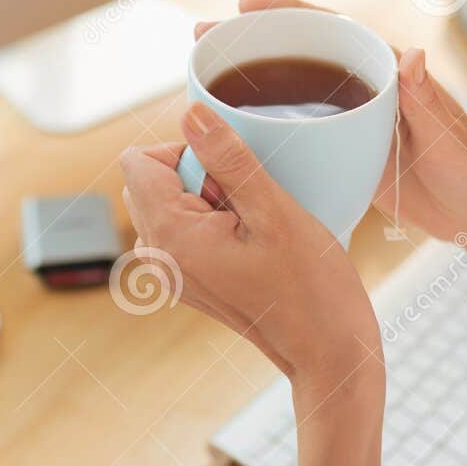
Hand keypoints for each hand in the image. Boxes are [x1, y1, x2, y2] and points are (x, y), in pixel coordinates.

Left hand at [120, 105, 385, 465]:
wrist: (328, 352)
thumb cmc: (312, 287)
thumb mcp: (275, 211)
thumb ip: (228, 158)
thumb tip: (189, 113)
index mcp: (169, 237)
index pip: (138, 160)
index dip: (186, 151)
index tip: (234, 177)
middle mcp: (159, 255)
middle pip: (154, 178)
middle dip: (201, 174)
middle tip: (250, 206)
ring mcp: (174, 270)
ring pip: (176, 199)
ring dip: (215, 197)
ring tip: (257, 227)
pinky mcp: (192, 277)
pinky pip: (190, 225)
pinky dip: (220, 219)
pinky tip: (258, 242)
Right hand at [198, 0, 466, 329]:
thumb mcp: (448, 139)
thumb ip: (427, 100)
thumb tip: (411, 54)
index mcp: (391, 72)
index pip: (335, 29)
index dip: (291, 12)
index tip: (248, 4)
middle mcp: (368, 88)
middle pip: (304, 53)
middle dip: (255, 40)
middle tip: (204, 34)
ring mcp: (355, 119)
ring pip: (297, 89)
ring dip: (254, 81)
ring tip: (205, 74)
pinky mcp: (349, 151)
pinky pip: (302, 130)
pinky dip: (269, 126)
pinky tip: (234, 132)